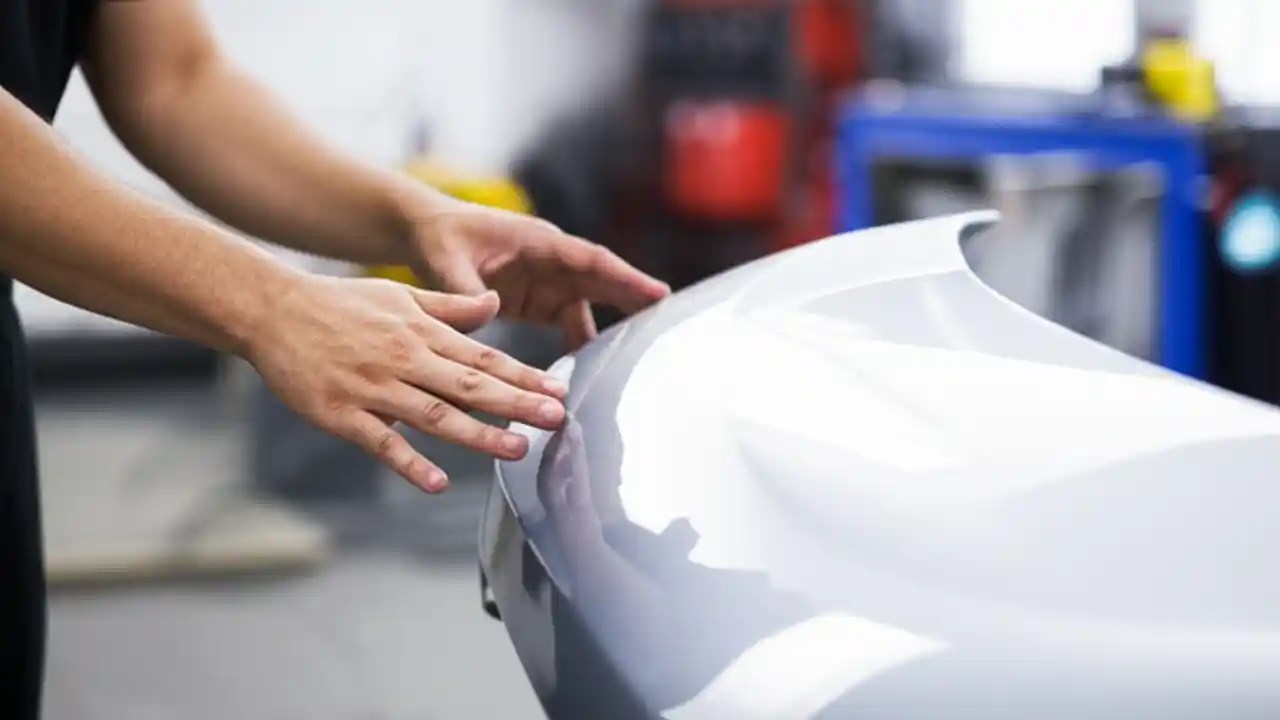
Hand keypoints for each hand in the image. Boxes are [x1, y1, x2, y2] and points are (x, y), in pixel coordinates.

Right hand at [243, 274, 568, 492]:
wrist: (272, 310)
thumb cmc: (341, 303)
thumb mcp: (400, 294)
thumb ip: (450, 306)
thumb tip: (496, 304)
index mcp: (422, 332)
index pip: (483, 356)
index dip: (523, 375)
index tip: (558, 390)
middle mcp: (405, 359)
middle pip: (469, 384)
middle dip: (516, 403)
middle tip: (556, 419)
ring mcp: (373, 388)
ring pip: (434, 415)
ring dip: (478, 434)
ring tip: (516, 449)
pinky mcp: (341, 414)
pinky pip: (381, 442)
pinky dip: (409, 463)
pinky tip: (437, 483)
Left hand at [408, 196, 669, 348]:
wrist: (424, 234)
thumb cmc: (438, 237)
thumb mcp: (446, 261)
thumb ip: (466, 290)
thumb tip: (490, 311)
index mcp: (537, 241)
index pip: (590, 260)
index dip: (625, 277)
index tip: (658, 293)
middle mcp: (551, 260)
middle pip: (601, 281)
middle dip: (634, 299)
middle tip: (668, 322)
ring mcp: (547, 280)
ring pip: (589, 305)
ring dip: (610, 329)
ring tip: (637, 358)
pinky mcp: (537, 301)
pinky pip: (569, 323)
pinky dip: (580, 344)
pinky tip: (590, 371)